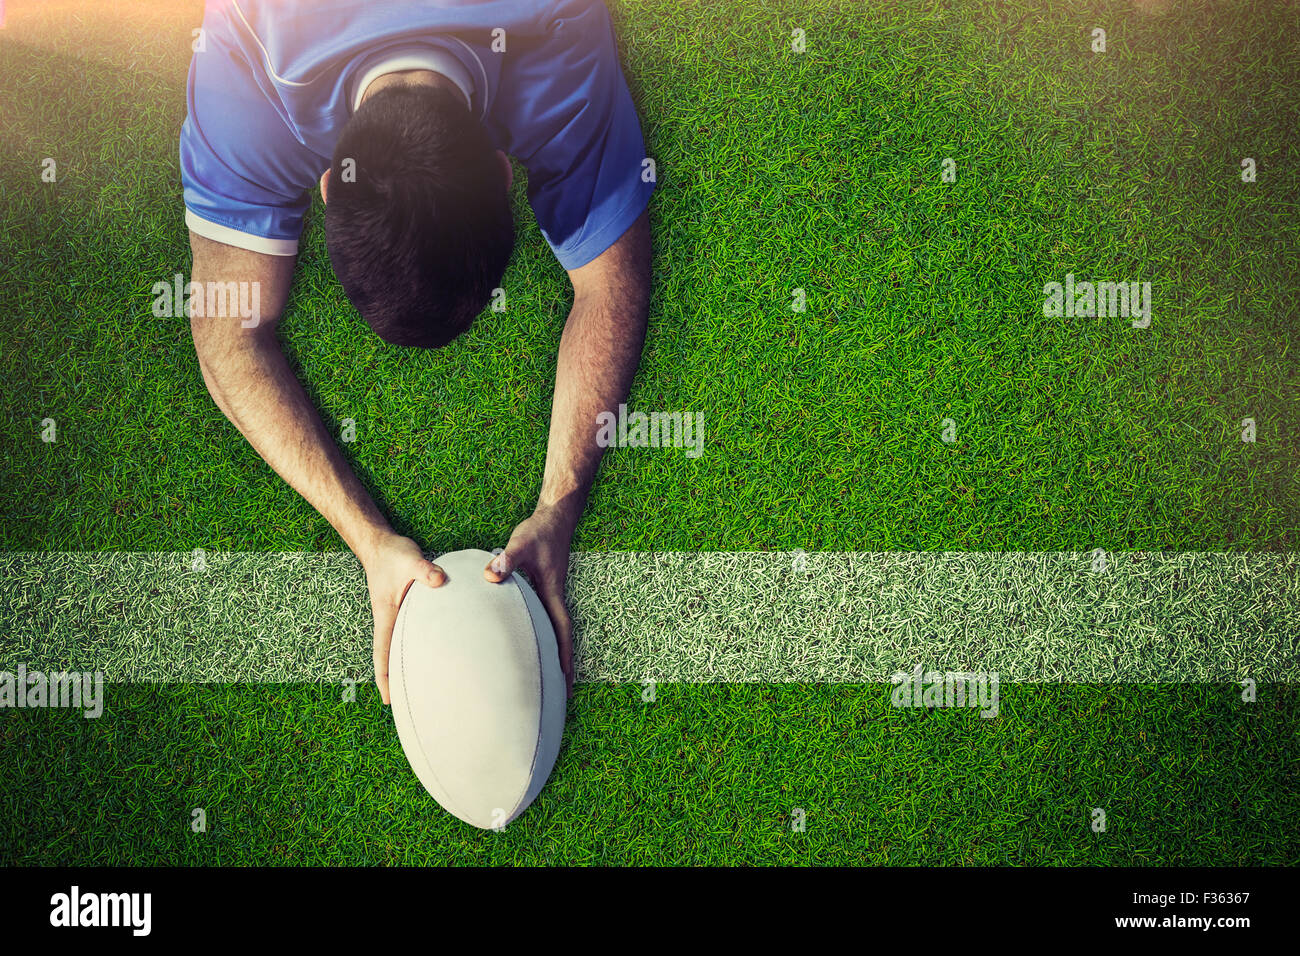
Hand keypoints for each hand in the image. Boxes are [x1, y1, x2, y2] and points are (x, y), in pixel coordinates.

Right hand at [363, 533, 445, 704]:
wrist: (381, 543)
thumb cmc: (392, 554)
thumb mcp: (409, 559)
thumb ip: (425, 570)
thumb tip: (440, 580)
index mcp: (386, 615)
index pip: (382, 653)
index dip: (384, 677)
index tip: (388, 701)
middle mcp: (390, 619)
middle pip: (392, 657)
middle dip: (398, 681)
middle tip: (411, 706)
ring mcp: (397, 615)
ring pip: (402, 646)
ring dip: (409, 665)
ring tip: (427, 687)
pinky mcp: (407, 607)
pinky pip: (412, 632)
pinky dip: (419, 646)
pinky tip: (435, 653)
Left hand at [483, 507, 575, 696]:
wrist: (555, 516)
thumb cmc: (539, 530)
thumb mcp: (521, 543)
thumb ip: (506, 560)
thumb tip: (490, 577)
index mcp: (553, 593)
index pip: (562, 631)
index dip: (565, 657)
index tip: (567, 683)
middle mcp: (554, 597)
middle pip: (561, 637)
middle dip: (563, 665)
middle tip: (561, 694)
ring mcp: (550, 593)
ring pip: (553, 629)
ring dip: (553, 651)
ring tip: (548, 677)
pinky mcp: (543, 587)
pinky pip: (544, 617)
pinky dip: (542, 633)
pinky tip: (531, 641)